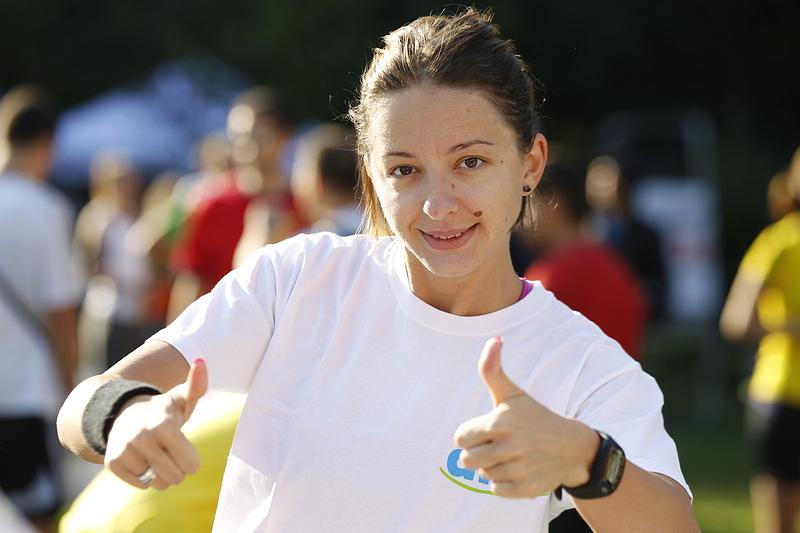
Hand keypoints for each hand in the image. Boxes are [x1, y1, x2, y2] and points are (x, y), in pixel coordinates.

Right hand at [104, 359, 207, 490]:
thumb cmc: (162, 410)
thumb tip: (201, 361)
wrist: (124, 414)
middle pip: (176, 477)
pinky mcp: (112, 463)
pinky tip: (141, 459)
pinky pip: (140, 485)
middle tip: (170, 451)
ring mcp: (124, 451)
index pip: (191, 465)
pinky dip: (144, 478)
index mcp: (163, 425)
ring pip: (158, 483)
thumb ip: (196, 385)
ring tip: (156, 454)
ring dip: (162, 474)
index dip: (192, 460)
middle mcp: (141, 438)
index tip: (184, 445)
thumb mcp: (180, 398)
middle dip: (178, 469)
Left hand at [453, 337, 597, 497]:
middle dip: (478, 453)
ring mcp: (518, 468)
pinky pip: (496, 490)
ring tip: (511, 456)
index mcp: (500, 422)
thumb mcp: (513, 393)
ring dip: (492, 467)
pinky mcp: (526, 489)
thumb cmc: (535, 417)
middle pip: (467, 460)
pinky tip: (518, 469)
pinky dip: (503, 482)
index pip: (460, 437)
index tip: (487, 430)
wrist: (572, 447)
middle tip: (497, 445)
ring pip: (483, 475)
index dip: (470, 434)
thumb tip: (494, 339)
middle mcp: (509, 446)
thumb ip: (493, 370)